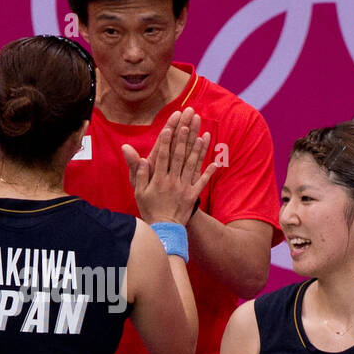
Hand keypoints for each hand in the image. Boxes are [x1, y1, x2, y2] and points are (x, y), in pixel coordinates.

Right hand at [128, 107, 215, 225]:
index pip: (162, 156)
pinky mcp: (193, 194)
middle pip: (179, 156)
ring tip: (202, 135)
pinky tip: (215, 161)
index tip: (169, 127)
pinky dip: (209, 171)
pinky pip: (202, 181)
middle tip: (187, 124)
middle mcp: (172, 180)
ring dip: (197, 149)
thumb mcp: (139, 192)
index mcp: (158, 179)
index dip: (166, 141)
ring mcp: (184, 187)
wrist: (164, 230)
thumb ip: (139, 173)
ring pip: (192, 165)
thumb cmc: (150, 209)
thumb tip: (137, 157)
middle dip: (183, 139)